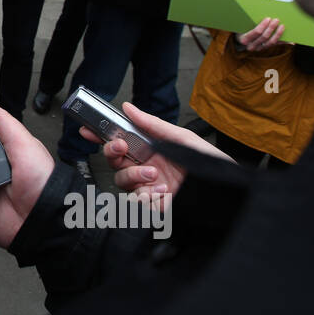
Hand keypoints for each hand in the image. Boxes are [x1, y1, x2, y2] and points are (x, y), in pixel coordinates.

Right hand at [79, 101, 231, 211]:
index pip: (120, 142)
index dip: (102, 136)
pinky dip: (147, 195)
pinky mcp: (154, 206)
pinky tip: (163, 192)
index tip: (87, 129)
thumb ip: (153, 124)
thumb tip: (128, 108)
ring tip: (155, 175)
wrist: (225, 192)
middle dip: (112, 152)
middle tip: (120, 147)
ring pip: (122, 181)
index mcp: (151, 151)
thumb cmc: (210, 164)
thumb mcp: (182, 138)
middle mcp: (146, 169)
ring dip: (134, 176)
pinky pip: (136, 201)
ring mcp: (149, 188)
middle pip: (114, 161)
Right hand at [235, 17, 284, 51]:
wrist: (240, 38)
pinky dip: (283, 42)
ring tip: (282, 26)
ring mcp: (259, 48)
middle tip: (276, 20)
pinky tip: (291, 40)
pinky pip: (276, 45)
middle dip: (271, 28)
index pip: (256, 32)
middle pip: (264, 37)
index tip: (268, 18)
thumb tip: (261, 14)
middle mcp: (251, 46)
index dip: (263, 25)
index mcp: (244, 39)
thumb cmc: (242, 28)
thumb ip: (249, 21)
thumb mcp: (242, 25)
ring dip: (278, 34)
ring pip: (271, 42)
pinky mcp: (265, 48)